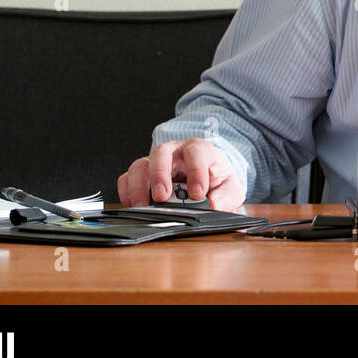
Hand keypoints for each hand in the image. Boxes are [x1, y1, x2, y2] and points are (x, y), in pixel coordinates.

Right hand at [117, 138, 244, 212]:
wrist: (207, 176)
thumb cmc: (217, 179)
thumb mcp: (230, 186)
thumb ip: (227, 195)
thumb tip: (214, 205)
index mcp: (199, 150)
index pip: (196, 152)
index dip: (196, 171)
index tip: (197, 193)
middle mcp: (175, 152)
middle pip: (161, 152)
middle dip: (159, 174)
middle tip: (162, 197)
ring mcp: (156, 162)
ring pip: (140, 165)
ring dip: (139, 186)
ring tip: (144, 206)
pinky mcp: (143, 175)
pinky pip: (127, 178)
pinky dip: (127, 193)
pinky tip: (134, 207)